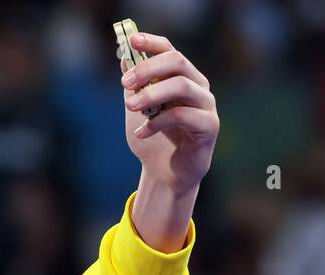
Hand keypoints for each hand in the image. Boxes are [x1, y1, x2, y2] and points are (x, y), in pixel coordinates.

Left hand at [121, 32, 218, 195]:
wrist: (164, 173)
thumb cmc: (154, 138)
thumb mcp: (138, 110)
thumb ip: (134, 86)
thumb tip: (124, 58)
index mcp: (182, 78)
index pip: (170, 51)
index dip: (152, 43)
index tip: (131, 41)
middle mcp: (198, 86)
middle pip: (177, 63)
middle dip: (148, 68)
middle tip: (124, 82)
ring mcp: (206, 105)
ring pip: (182, 86)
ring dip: (151, 94)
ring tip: (129, 105)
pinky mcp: (209, 126)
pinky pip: (183, 116)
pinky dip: (157, 122)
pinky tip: (141, 132)